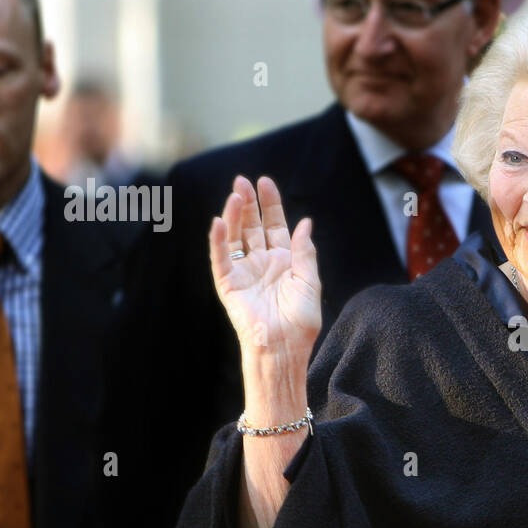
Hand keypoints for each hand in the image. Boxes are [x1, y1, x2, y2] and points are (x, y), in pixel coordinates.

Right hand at [209, 175, 320, 362]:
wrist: (284, 347)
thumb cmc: (300, 320)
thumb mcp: (309, 282)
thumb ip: (305, 251)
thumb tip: (305, 222)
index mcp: (283, 261)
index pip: (274, 226)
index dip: (270, 205)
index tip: (265, 183)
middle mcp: (262, 263)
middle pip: (252, 226)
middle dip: (248, 203)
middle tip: (243, 181)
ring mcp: (244, 272)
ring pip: (236, 237)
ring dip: (234, 215)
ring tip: (235, 194)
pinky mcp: (229, 284)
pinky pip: (221, 258)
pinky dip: (218, 240)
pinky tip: (220, 221)